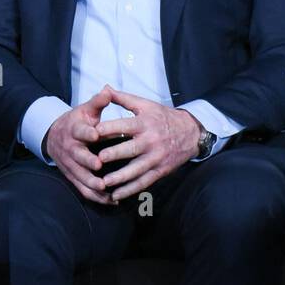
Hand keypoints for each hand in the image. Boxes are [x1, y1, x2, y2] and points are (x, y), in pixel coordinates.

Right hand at [43, 86, 115, 203]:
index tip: (95, 134)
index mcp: (74, 130)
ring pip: (79, 176)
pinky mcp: (72, 176)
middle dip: (87, 161)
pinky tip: (110, 200)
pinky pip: (82, 188)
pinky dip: (95, 196)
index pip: (79, 131)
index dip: (87, 133)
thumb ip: (98, 102)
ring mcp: (70, 164)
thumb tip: (108, 89)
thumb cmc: (78, 122)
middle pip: (77, 156)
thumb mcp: (86, 110)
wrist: (55, 136)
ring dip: (91, 183)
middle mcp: (70, 148)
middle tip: (99, 166)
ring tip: (106, 189)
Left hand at [90, 87, 201, 201]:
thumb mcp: (145, 104)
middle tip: (98, 159)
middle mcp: (151, 141)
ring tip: (104, 182)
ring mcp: (156, 158)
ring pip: (136, 169)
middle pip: (130, 149)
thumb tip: (104, 88)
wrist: (190, 133)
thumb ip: (123, 98)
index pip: (124, 125)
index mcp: (145, 123)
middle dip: (114, 154)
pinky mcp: (160, 170)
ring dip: (120, 177)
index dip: (109, 128)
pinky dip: (130, 190)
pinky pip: (144, 182)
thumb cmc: (162, 117)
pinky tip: (116, 195)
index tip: (93, 132)